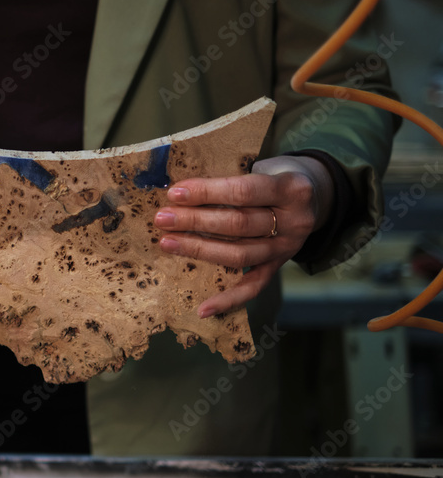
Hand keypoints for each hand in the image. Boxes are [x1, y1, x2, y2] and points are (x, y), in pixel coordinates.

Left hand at [153, 155, 334, 317]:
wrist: (316, 196)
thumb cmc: (275, 177)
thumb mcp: (264, 168)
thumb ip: (231, 180)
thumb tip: (181, 193)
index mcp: (291, 189)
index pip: (243, 192)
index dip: (207, 192)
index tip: (175, 193)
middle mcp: (294, 221)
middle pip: (238, 224)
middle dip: (195, 221)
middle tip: (162, 219)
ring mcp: (287, 248)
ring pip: (240, 255)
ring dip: (199, 250)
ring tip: (167, 243)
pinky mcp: (279, 267)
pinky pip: (253, 287)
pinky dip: (228, 300)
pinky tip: (203, 309)